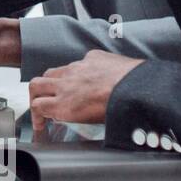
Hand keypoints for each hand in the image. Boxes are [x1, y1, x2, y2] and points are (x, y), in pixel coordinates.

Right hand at [28, 50, 143, 136]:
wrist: (144, 90)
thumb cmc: (124, 110)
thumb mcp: (93, 124)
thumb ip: (73, 117)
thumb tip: (67, 116)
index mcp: (65, 105)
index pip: (37, 107)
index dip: (36, 116)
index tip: (41, 122)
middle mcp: (66, 85)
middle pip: (36, 85)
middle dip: (36, 95)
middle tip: (41, 102)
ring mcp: (78, 68)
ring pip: (55, 71)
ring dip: (54, 81)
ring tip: (64, 89)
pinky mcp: (92, 57)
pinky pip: (79, 62)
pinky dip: (80, 70)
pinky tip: (91, 77)